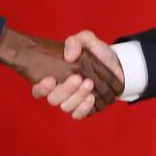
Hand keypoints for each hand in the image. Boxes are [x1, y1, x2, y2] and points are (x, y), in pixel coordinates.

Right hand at [0, 26, 121, 115]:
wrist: (116, 65)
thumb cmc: (96, 52)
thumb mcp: (86, 40)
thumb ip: (76, 41)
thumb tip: (69, 55)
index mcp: (54, 76)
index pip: (38, 89)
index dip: (41, 88)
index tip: (50, 79)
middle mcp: (60, 92)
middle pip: (53, 99)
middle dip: (64, 90)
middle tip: (78, 78)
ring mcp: (72, 102)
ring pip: (66, 107)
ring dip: (77, 97)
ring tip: (90, 84)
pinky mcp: (84, 109)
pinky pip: (79, 115)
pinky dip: (85, 107)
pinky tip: (92, 97)